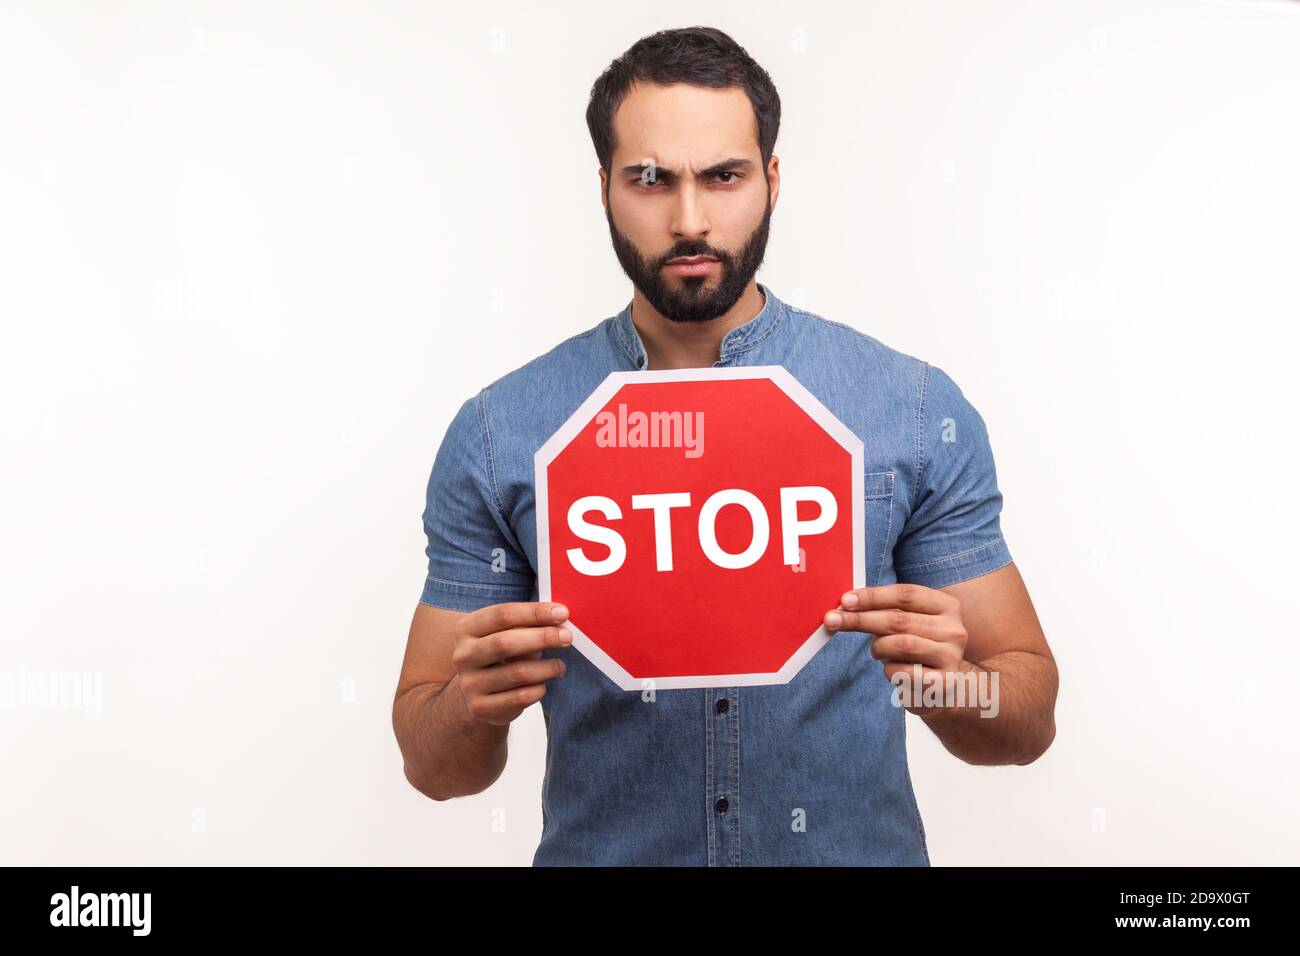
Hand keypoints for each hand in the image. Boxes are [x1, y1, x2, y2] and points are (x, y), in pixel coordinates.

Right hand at [450, 601, 572, 725]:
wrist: (480, 693)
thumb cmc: (501, 655)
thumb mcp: (508, 633)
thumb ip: (527, 625)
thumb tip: (559, 618)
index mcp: (467, 628)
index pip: (503, 615)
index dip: (535, 613)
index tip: (563, 613)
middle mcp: (463, 655)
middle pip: (505, 643)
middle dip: (542, 638)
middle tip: (567, 636)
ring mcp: (469, 683)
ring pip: (517, 673)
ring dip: (546, 668)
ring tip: (560, 666)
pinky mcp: (480, 707)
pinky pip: (520, 697)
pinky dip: (538, 689)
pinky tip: (543, 685)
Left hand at [823, 584, 968, 713]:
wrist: (942, 689)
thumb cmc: (917, 649)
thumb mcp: (907, 623)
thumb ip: (884, 610)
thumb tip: (845, 604)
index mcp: (946, 606)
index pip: (906, 594)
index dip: (872, 596)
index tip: (844, 600)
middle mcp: (954, 629)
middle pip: (899, 619)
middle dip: (861, 620)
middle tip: (832, 620)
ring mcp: (952, 656)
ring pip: (901, 644)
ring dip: (879, 648)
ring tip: (877, 652)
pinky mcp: (944, 682)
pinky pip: (903, 672)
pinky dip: (888, 670)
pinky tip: (892, 670)